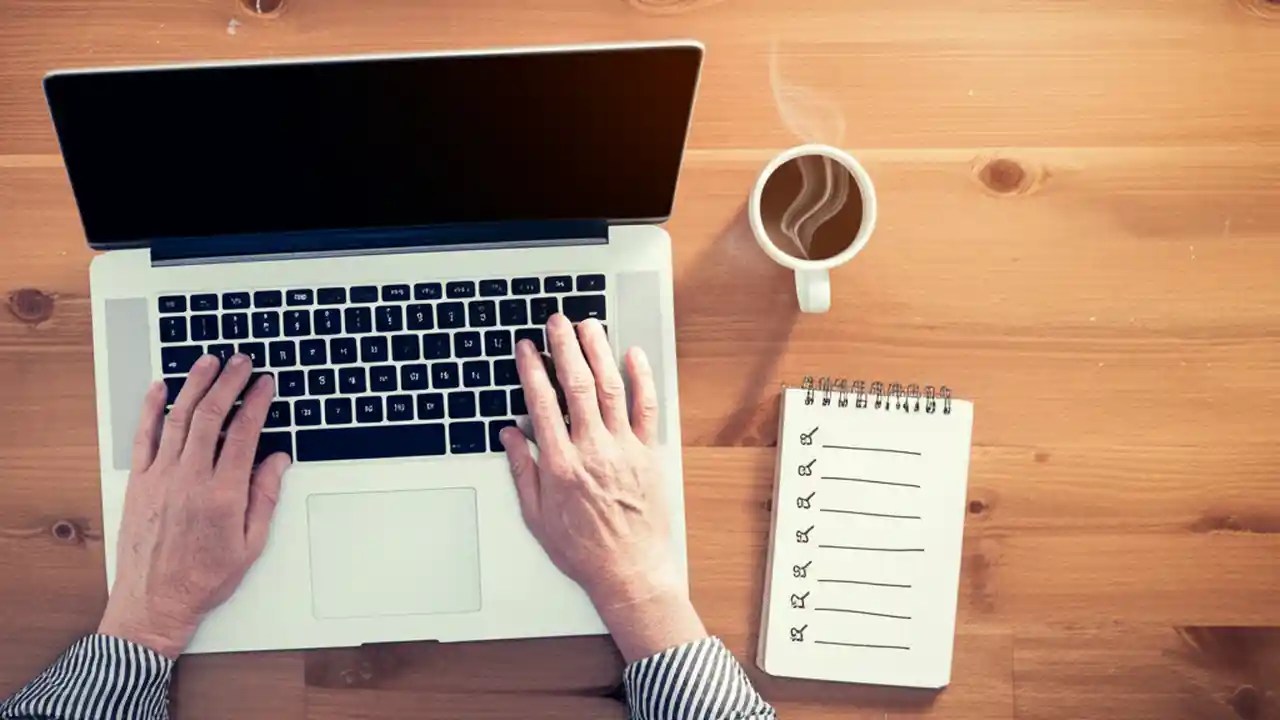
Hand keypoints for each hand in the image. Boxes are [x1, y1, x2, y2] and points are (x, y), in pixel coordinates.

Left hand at [97, 354, 289, 657]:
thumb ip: (264, 497)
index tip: (264, 384)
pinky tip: (161, 389)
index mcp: (223, 493)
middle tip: (241, 362)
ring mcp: (160, 477)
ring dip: (194, 385)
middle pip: (210, 415)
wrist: (154, 602)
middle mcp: (190, 478)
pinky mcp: (139, 483)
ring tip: (208, 363)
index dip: (257, 402)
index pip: (244, 432)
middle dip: (228, 382)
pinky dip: (152, 409)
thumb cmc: (203, 578)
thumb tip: (277, 460)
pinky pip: (144, 437)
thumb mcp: (251, 544)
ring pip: (178, 418)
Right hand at [500, 315, 705, 661]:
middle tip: (555, 322)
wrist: (630, 572)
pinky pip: (646, 408)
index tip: (525, 349)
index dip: (531, 370)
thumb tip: (510, 435)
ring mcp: (624, 449)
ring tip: (588, 326)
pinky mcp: (648, 454)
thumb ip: (523, 471)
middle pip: (577, 386)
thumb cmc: (584, 550)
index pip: (542, 404)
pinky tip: (633, 356)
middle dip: (564, 348)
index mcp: (561, 465)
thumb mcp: (537, 516)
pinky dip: (641, 379)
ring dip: (598, 352)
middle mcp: (593, 451)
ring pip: (611, 388)